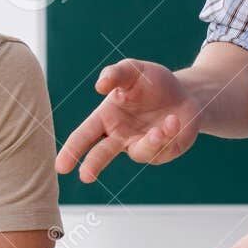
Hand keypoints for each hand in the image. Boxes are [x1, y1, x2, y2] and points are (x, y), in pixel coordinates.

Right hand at [55, 59, 201, 182]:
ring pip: (139, 152)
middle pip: (101, 154)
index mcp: (106, 118)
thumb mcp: (134, 70)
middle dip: (93, 165)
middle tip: (86, 176)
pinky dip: (168, 133)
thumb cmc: (153, 83)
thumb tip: (99, 86)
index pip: (84, 135)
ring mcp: (140, 146)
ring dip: (149, 142)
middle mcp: (120, 136)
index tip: (60, 167)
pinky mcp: (161, 152)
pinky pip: (161, 149)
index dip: (72, 151)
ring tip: (159, 130)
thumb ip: (116, 74)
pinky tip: (173, 121)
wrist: (187, 94)